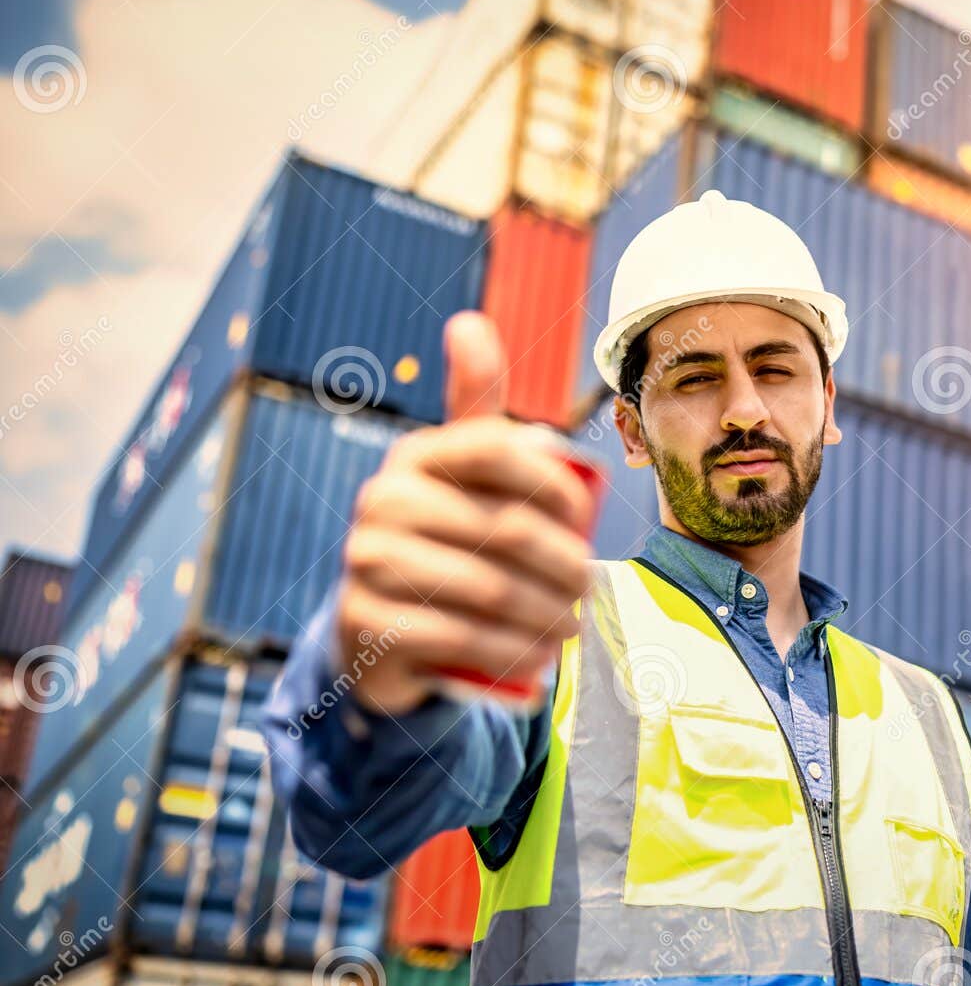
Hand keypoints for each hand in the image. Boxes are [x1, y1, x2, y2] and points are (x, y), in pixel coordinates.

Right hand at [335, 311, 597, 714]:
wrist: (375, 625)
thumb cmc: (444, 536)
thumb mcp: (460, 474)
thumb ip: (476, 407)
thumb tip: (467, 323)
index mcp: (416, 455)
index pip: (498, 449)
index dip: (555, 483)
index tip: (585, 519)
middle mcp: (382, 500)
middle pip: (506, 530)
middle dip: (565, 567)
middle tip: (591, 590)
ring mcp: (366, 562)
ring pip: (489, 590)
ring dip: (546, 616)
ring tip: (571, 627)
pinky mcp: (365, 622)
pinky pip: (457, 639)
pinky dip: (510, 654)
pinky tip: (539, 661)